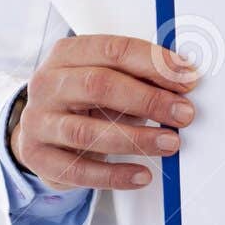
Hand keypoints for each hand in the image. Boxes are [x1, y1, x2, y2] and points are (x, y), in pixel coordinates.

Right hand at [11, 35, 199, 191]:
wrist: (42, 131)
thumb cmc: (83, 100)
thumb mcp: (106, 78)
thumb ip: (138, 76)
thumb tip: (182, 79)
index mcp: (66, 54)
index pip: (113, 49)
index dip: (153, 62)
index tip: (186, 77)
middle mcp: (47, 84)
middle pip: (99, 86)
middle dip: (149, 99)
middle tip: (182, 112)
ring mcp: (38, 121)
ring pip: (88, 131)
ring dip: (136, 139)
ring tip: (169, 142)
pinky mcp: (39, 157)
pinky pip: (79, 170)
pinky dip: (115, 175)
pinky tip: (141, 174)